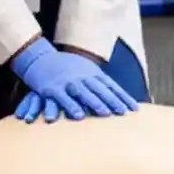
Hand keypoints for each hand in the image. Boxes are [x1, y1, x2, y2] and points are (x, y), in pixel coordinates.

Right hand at [10, 38, 137, 121]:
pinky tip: (79, 116)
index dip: (122, 97)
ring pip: (84, 92)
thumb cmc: (64, 67)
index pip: (110, 85)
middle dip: (112, 101)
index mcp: (91, 73)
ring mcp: (67, 81)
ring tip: (106, 114)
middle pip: (100, 89)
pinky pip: (64, 98)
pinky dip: (71, 106)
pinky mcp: (52, 88)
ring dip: (95, 103)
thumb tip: (116, 94)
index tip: (134, 109)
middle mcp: (81, 76)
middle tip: (123, 113)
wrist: (39, 58)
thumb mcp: (84, 70)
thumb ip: (98, 81)